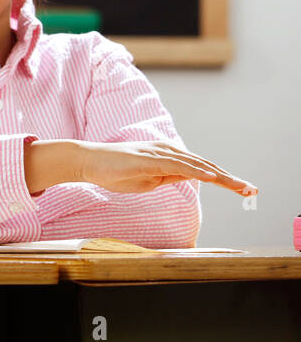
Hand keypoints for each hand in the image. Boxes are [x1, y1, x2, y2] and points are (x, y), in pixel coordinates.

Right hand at [72, 140, 256, 195]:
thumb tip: (189, 179)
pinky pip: (178, 165)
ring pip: (197, 165)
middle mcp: (167, 151)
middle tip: (252, 190)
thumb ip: (168, 177)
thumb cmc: (115, 172)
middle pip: (205, 166)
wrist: (88, 162)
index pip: (201, 169)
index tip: (242, 190)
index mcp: (168, 157)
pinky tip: (212, 178)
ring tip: (240, 186)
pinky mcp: (149, 157)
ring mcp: (159, 153)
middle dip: (230, 179)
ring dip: (221, 176)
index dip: (224, 179)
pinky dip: (198, 171)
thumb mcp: (148, 179)